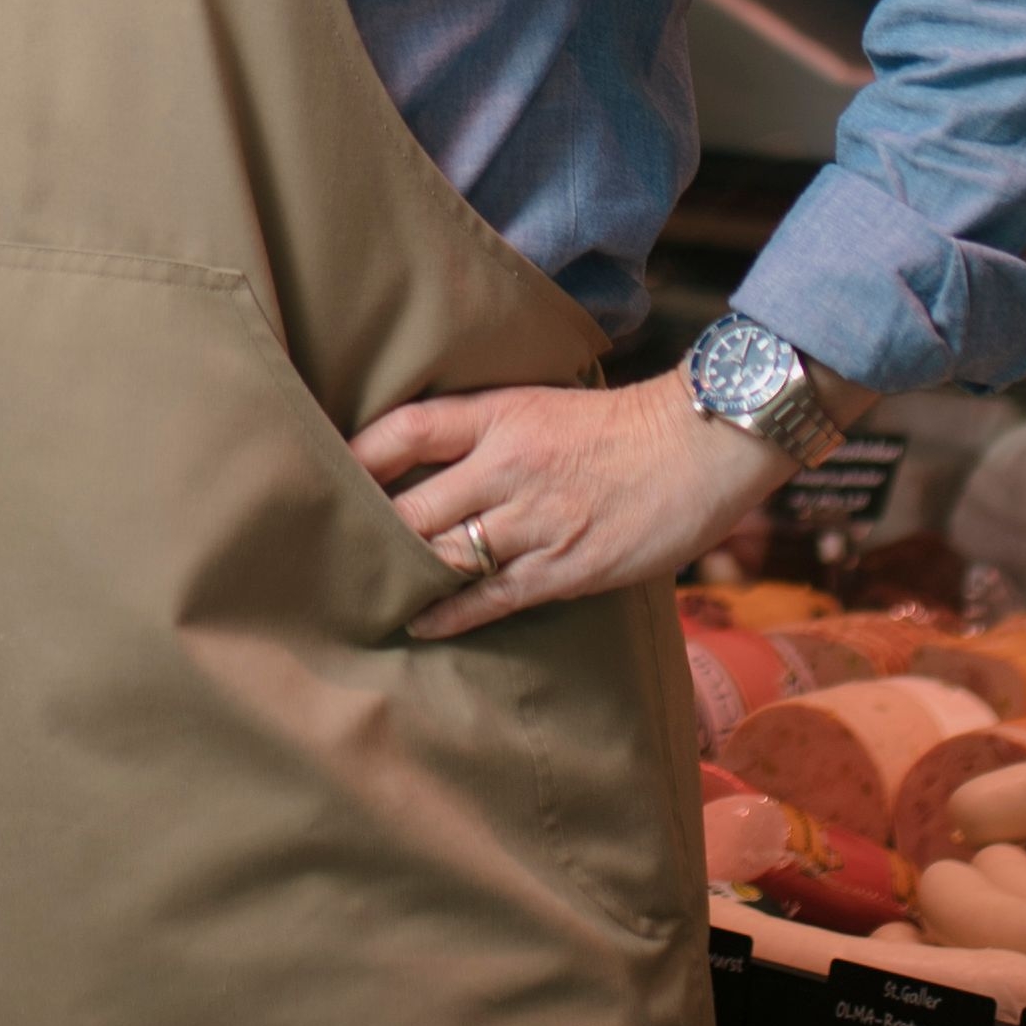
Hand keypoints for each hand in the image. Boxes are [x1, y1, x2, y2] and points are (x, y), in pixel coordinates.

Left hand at [352, 366, 801, 642]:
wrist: (701, 446)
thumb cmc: (622, 426)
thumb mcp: (544, 403)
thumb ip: (488, 430)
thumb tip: (429, 456)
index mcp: (501, 415)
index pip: (407, 429)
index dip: (359, 455)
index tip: (324, 474)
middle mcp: (508, 467)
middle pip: (412, 507)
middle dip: (369, 533)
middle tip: (329, 555)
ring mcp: (535, 520)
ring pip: (446, 556)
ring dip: (403, 577)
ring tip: (363, 593)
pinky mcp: (564, 567)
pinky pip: (491, 598)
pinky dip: (448, 613)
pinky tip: (419, 622)